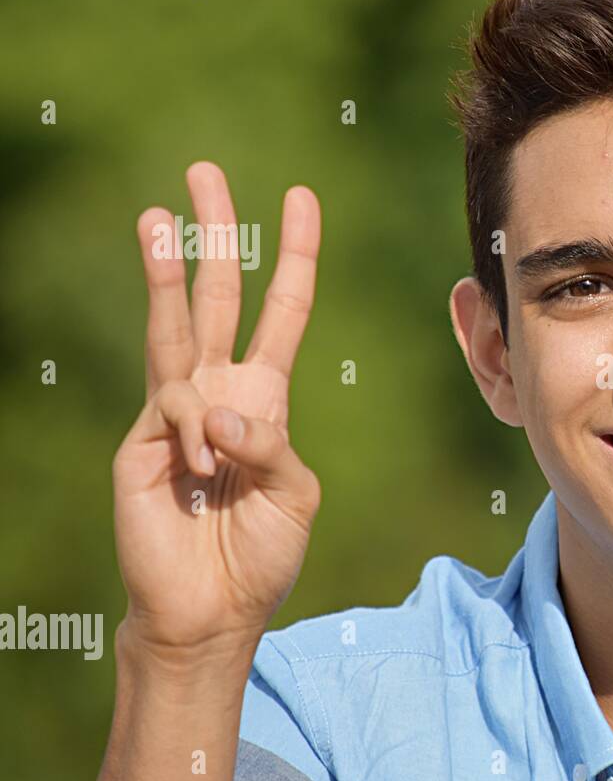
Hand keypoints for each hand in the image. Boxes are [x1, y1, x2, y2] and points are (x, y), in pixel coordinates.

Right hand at [112, 162, 321, 655]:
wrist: (212, 609)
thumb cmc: (260, 553)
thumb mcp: (296, 493)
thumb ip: (272, 445)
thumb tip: (223, 409)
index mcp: (263, 398)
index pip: (279, 312)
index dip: (292, 258)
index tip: (300, 200)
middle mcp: (218, 392)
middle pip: (217, 296)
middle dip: (214, 236)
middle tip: (206, 171)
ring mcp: (175, 412)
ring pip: (171, 324)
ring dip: (164, 268)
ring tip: (158, 215)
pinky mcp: (142, 439)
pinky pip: (178, 408)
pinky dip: (202, 434)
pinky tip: (207, 473)